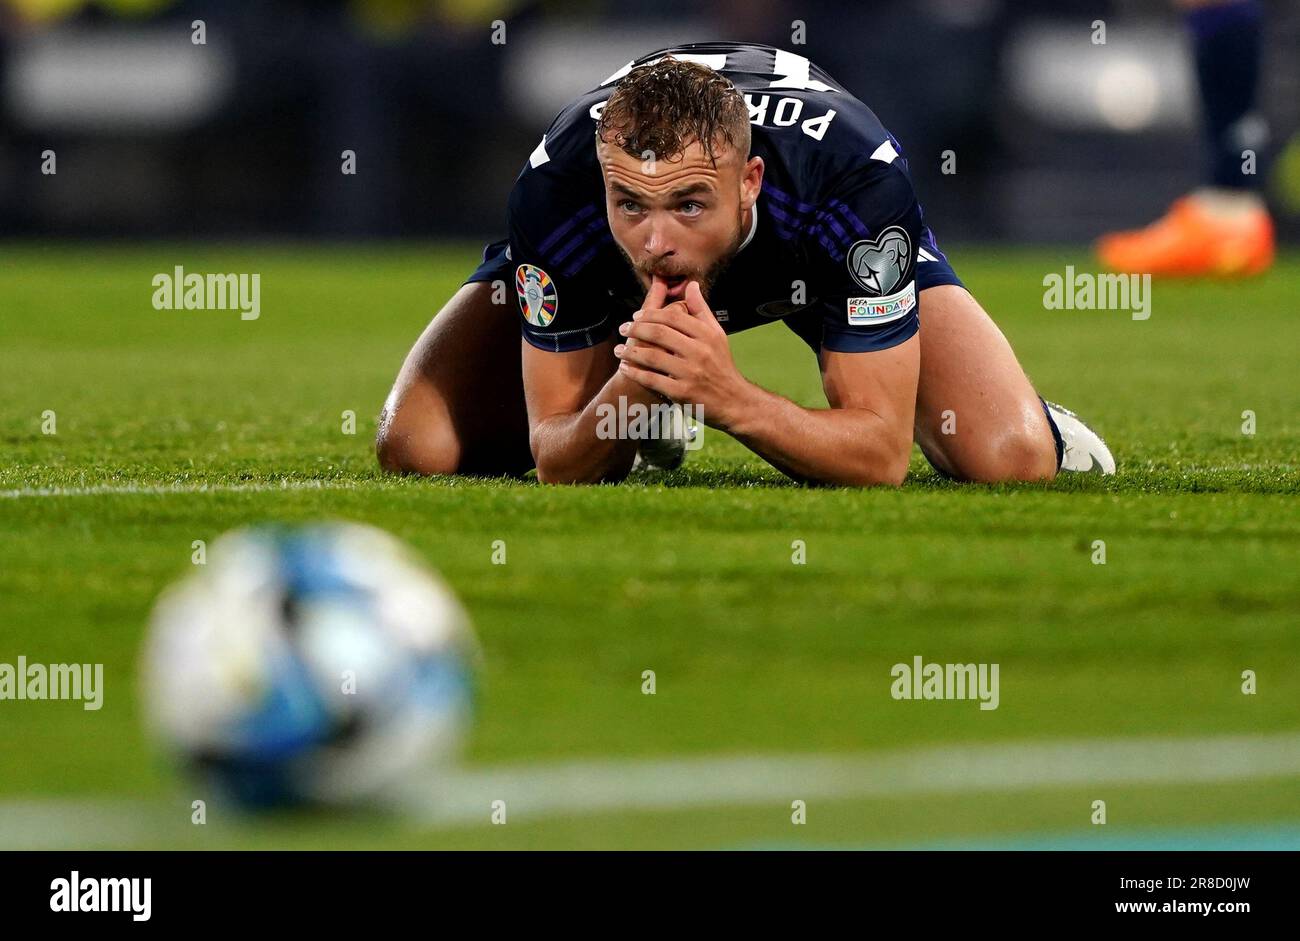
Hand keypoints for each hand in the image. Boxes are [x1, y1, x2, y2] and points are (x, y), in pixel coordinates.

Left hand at [613, 279, 752, 430]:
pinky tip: (625, 368)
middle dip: (636, 329)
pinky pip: (652, 379)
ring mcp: (690, 373)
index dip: (650, 314)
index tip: (636, 316)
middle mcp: (699, 352)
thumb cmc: (722, 365)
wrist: (734, 401)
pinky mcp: (682, 392)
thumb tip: (691, 285)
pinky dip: (635, 373)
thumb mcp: (717, 335)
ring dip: (631, 351)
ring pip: (652, 357)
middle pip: (659, 334)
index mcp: (707, 335)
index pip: (673, 317)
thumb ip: (701, 310)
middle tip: (623, 329)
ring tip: (618, 349)